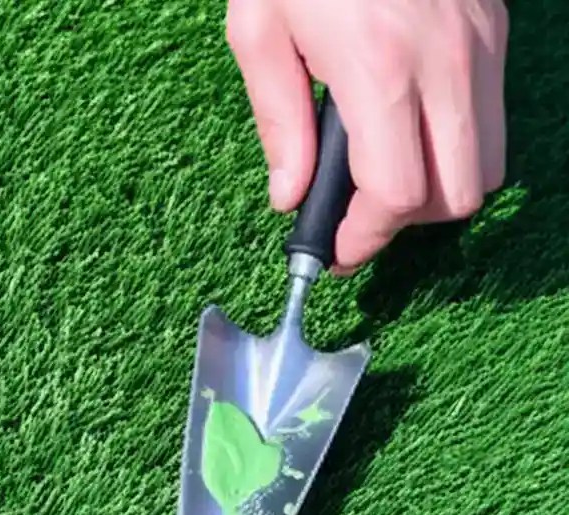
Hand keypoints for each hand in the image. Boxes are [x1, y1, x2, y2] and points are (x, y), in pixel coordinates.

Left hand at [225, 0, 507, 273]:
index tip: (334, 249)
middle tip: (357, 219)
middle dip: (407, 223)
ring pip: (491, 161)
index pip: (398, 193)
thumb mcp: (258, 33)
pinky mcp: (495, 26)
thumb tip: (289, 196)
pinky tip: (405, 127)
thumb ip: (276, 123)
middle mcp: (445, 61)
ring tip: (380, 176)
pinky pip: (492, 113)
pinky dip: (455, 142)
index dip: (367, 238)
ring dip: (438, 187)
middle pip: (461, 193)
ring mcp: (481, 42)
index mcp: (377, 69)